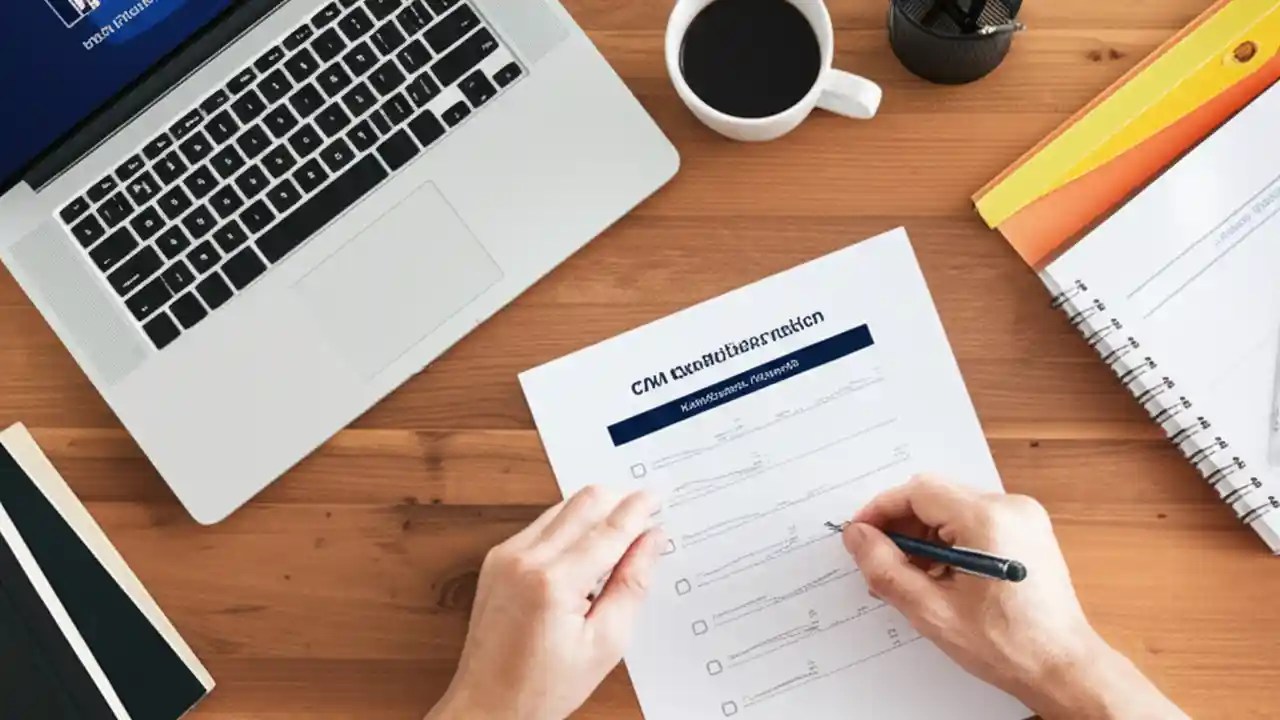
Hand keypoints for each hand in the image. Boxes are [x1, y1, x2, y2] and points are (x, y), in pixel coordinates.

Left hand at [428, 486, 662, 719]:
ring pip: (561, 508)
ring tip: (621, 529)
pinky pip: (541, 525)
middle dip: (618, 499)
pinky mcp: (496, 559)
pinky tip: (587, 546)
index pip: (609, 529)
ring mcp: (505, 556)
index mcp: (553, 582)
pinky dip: (570, 525)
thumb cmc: (542, 687)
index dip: (638, 509)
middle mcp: (524, 559)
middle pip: (582, 502)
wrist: (488, 706)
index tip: (657, 496)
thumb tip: (651, 541)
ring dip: (594, 510)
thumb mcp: (605, 643)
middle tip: (646, 507)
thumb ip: (632, 585)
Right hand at [842, 476, 1185, 719]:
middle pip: (935, 497)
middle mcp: (1010, 506)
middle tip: (881, 562)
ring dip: (925, 536)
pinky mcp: (1028, 529)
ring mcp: (1024, 516)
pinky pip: (975, 520)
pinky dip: (949, 541)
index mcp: (988, 519)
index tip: (861, 534)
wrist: (1063, 666)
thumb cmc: (1008, 645)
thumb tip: (857, 536)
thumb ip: (886, 568)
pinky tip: (940, 576)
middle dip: (902, 526)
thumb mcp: (932, 610)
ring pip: (953, 508)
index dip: (881, 510)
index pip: (918, 491)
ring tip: (911, 577)